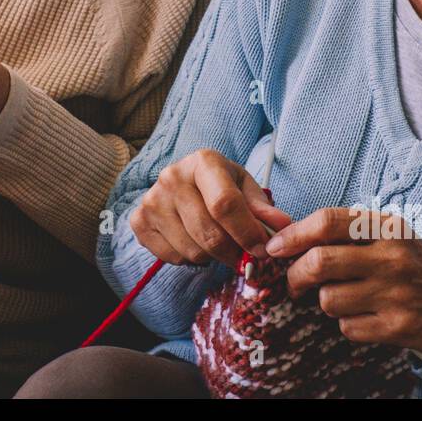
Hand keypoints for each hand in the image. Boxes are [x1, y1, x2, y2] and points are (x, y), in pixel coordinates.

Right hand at [129, 149, 292, 268]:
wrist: (182, 182)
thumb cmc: (220, 184)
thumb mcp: (245, 187)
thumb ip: (263, 208)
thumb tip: (282, 226)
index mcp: (203, 162)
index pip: (224, 204)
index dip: (247, 233)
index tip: (262, 251)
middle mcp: (172, 177)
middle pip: (208, 233)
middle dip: (233, 253)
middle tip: (244, 257)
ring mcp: (152, 199)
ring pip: (192, 250)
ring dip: (212, 256)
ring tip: (216, 242)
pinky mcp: (139, 221)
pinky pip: (172, 258)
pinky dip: (189, 259)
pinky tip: (193, 241)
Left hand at [265, 207, 421, 356]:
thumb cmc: (416, 266)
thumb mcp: (392, 235)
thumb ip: (349, 232)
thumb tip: (291, 237)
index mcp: (388, 227)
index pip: (327, 222)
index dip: (292, 234)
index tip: (275, 247)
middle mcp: (392, 257)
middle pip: (319, 262)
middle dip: (295, 275)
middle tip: (295, 282)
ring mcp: (396, 293)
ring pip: (328, 299)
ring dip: (326, 302)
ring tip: (344, 298)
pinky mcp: (397, 327)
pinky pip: (347, 327)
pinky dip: (347, 325)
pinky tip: (365, 316)